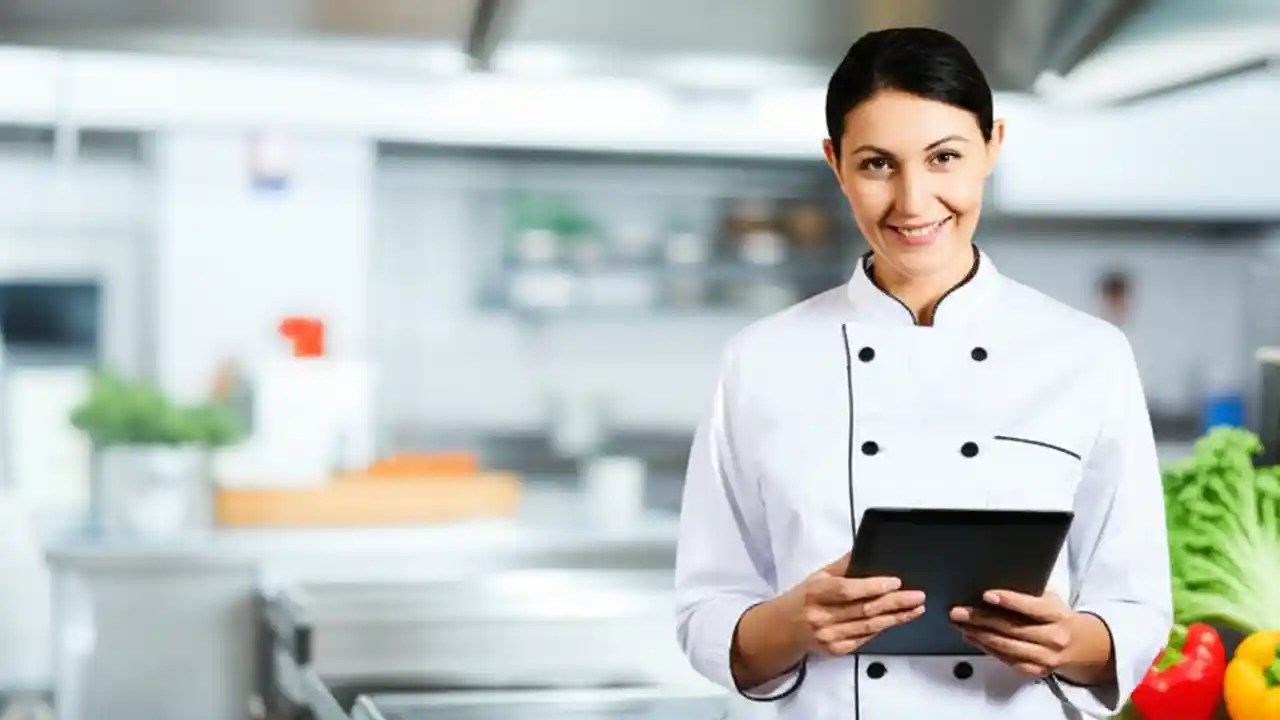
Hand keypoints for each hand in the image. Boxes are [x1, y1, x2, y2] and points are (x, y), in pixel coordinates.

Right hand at [794, 553, 925, 656]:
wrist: (785, 628)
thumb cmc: (804, 598)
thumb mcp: (818, 576)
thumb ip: (843, 565)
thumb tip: (865, 550)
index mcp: (816, 593)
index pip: (847, 590)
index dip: (873, 587)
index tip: (896, 582)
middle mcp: (821, 617)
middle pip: (864, 610)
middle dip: (895, 603)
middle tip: (917, 596)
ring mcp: (829, 636)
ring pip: (869, 627)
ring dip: (896, 618)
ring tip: (915, 609)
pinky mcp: (836, 650)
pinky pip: (865, 638)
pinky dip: (883, 628)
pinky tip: (897, 620)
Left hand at [949, 589, 1075, 677]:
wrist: (1081, 646)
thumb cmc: (1057, 616)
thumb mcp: (1050, 599)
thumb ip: (1029, 593)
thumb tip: (994, 580)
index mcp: (1057, 615)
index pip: (1032, 607)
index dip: (1009, 601)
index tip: (987, 595)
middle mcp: (1053, 638)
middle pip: (1013, 628)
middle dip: (981, 619)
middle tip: (959, 612)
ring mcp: (1045, 657)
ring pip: (1006, 646)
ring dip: (979, 635)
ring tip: (960, 624)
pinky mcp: (1036, 671)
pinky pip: (1007, 660)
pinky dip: (987, 648)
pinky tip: (972, 638)